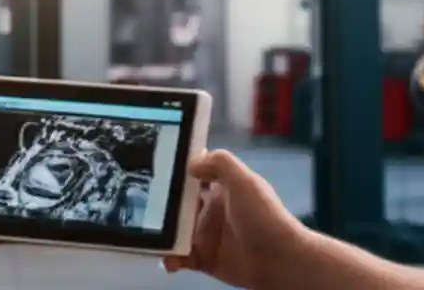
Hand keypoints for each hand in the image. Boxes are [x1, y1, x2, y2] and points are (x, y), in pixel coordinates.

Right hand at [163, 150, 313, 288]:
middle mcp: (212, 209)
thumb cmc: (264, 217)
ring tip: (151, 236)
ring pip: (174, 230)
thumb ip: (220, 164)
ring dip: (162, 233)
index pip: (194, 173)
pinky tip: (168, 258)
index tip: (153, 168)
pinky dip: (170, 258)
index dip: (177, 170)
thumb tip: (191, 163)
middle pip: (178, 202)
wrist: (279, 260)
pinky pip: (179, 257)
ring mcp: (207, 235)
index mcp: (221, 187)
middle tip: (144, 206)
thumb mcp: (244, 181)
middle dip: (161, 203)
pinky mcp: (204, 258)